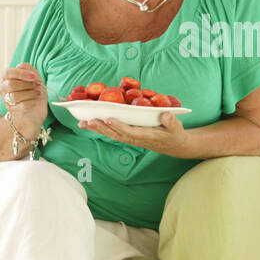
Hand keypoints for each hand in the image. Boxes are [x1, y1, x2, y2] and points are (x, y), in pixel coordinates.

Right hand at [0, 63, 47, 139]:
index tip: (33, 76)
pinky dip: (31, 102)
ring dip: (30, 93)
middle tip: (37, 85)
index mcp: (7, 78)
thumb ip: (29, 69)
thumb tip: (21, 66)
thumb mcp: (34, 78)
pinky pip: (21, 105)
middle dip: (27, 84)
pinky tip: (35, 100)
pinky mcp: (13, 110)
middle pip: (11, 84)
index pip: (8, 72)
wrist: (35, 110)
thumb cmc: (33, 91)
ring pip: (14, 96)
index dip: (21, 73)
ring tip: (37, 93)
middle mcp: (4, 88)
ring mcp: (7, 100)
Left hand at [78, 110, 192, 156]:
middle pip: (115, 133)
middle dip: (101, 127)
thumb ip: (171, 122)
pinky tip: (90, 124)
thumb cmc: (174, 134)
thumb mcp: (176, 128)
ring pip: (111, 134)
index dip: (119, 126)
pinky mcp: (128, 136)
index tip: (109, 119)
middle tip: (88, 121)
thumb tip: (165, 114)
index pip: (130, 131)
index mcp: (146, 136)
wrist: (173, 145)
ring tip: (82, 123)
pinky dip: (101, 128)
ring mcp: (130, 138)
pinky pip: (112, 132)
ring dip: (97, 128)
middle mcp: (135, 138)